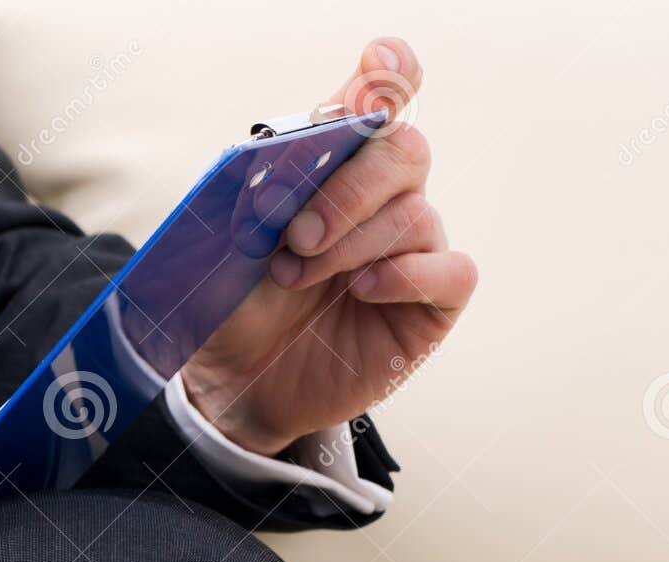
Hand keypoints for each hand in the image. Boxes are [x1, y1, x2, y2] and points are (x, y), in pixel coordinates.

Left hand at [180, 38, 477, 456]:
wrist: (236, 388)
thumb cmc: (232, 312)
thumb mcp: (217, 254)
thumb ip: (241, 205)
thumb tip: (266, 169)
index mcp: (331, 170)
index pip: (377, 102)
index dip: (387, 76)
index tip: (377, 67)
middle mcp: (379, 201)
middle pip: (403, 151)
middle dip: (347, 188)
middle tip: (294, 235)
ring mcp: (410, 251)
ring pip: (414, 213)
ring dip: (350, 243)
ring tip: (295, 275)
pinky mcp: (429, 305)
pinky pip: (451, 270)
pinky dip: (408, 274)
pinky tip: (363, 290)